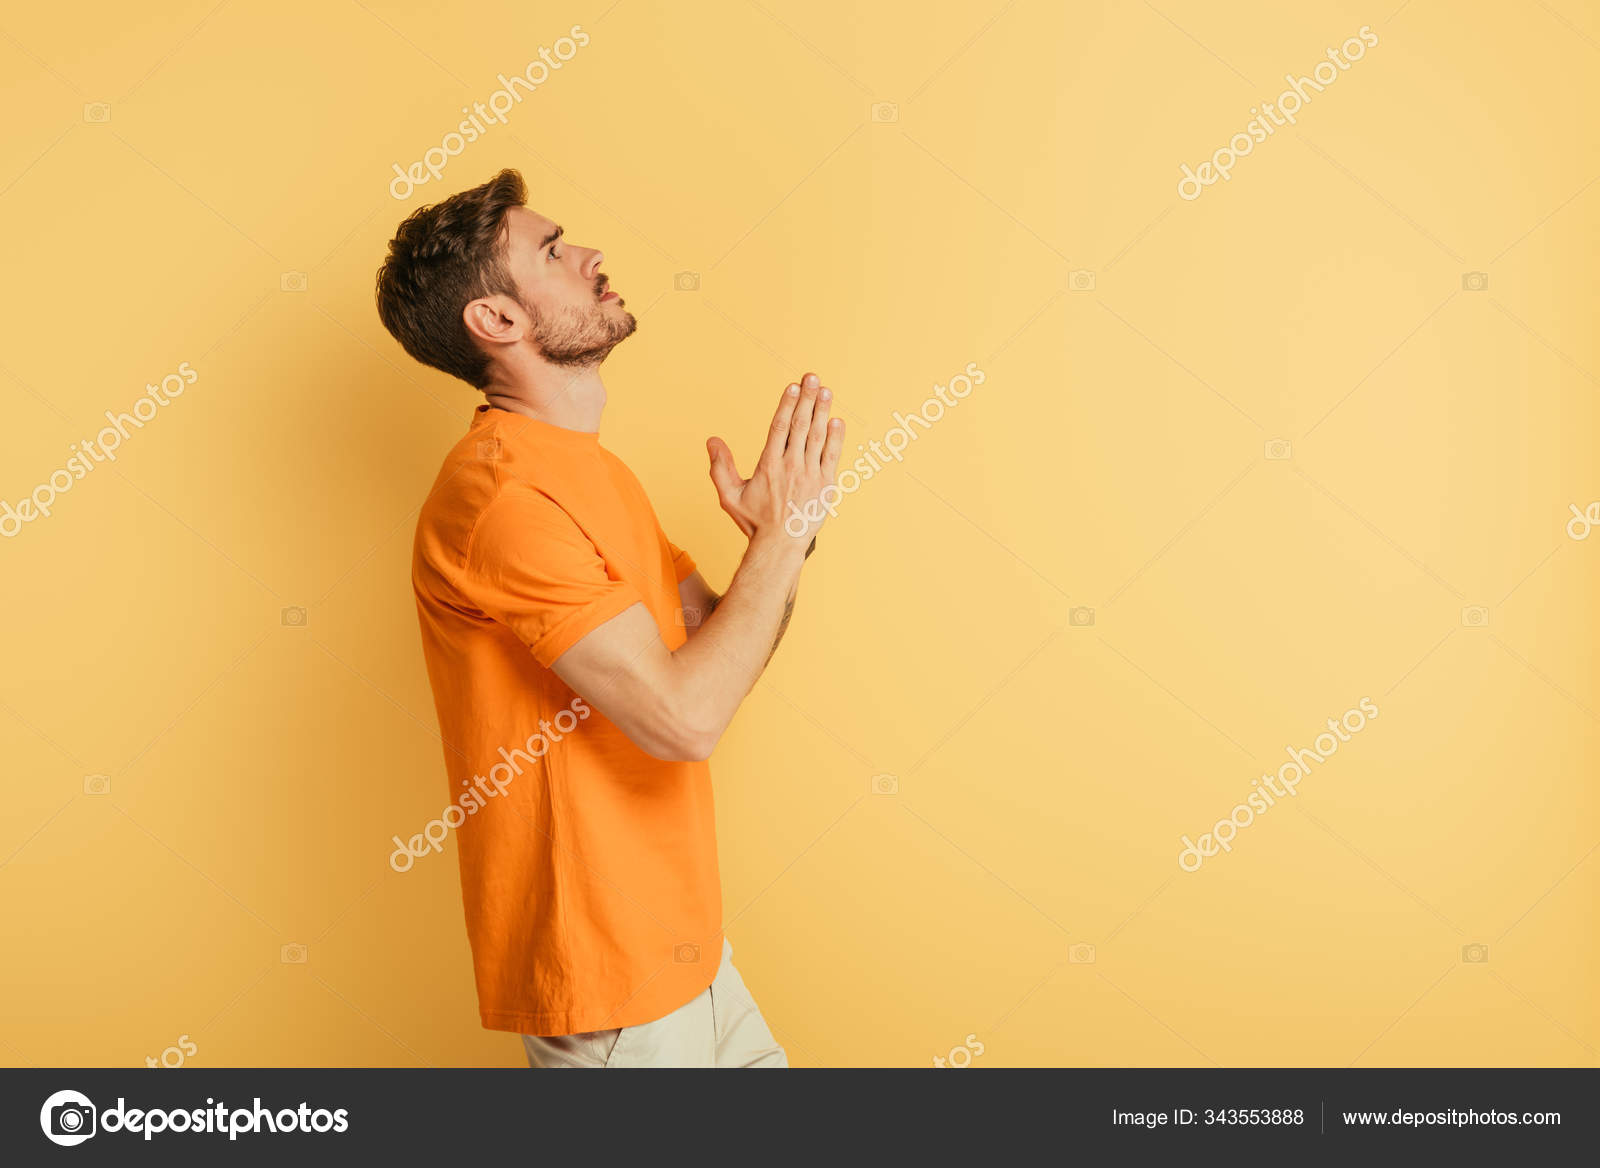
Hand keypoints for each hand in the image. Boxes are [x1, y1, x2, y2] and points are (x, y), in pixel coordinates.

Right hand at [707, 372, 844, 548]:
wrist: (780, 546)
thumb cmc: (754, 522)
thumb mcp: (730, 496)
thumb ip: (720, 468)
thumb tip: (712, 440)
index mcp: (769, 465)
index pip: (780, 427)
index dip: (787, 404)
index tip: (793, 386)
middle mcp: (791, 466)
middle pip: (801, 425)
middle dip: (807, 399)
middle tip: (813, 377)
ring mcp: (811, 475)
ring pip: (817, 436)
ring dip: (822, 411)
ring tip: (826, 391)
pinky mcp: (826, 485)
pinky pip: (832, 456)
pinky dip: (835, 437)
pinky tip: (836, 420)